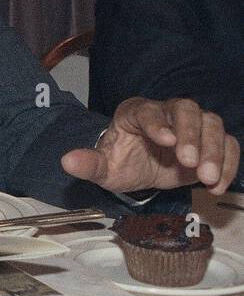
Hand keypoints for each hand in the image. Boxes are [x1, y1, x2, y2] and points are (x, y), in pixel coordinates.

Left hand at [62, 97, 239, 195]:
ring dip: (214, 150)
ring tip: (208, 178)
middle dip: (190, 135)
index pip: (148, 110)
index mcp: (135, 113)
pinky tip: (217, 185)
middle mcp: (166, 113)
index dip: (157, 123)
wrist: (138, 169)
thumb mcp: (102, 167)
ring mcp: (191, 126)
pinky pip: (228, 144)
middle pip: (186, 110)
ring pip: (211, 124)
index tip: (165, 141)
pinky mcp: (209, 142)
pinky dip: (228, 163)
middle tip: (189, 162)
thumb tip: (67, 161)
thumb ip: (88, 164)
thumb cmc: (120, 162)